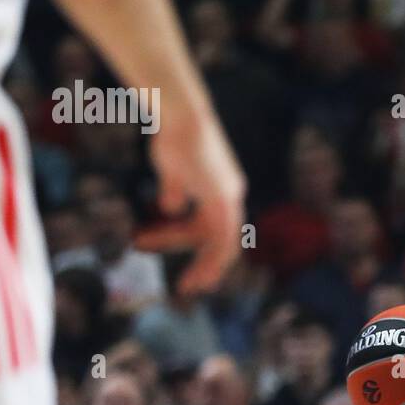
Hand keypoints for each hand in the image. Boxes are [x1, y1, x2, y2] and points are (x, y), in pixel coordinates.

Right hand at [135, 113, 245, 296]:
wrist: (179, 116)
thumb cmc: (173, 136)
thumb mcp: (173, 171)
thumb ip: (175, 190)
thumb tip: (172, 207)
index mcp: (223, 189)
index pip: (212, 226)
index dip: (198, 247)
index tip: (183, 264)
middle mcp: (231, 194)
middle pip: (220, 239)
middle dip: (205, 265)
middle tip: (187, 287)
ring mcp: (229, 196)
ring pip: (223, 244)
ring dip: (206, 268)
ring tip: (187, 286)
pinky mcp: (222, 198)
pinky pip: (222, 238)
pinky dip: (211, 258)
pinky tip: (195, 270)